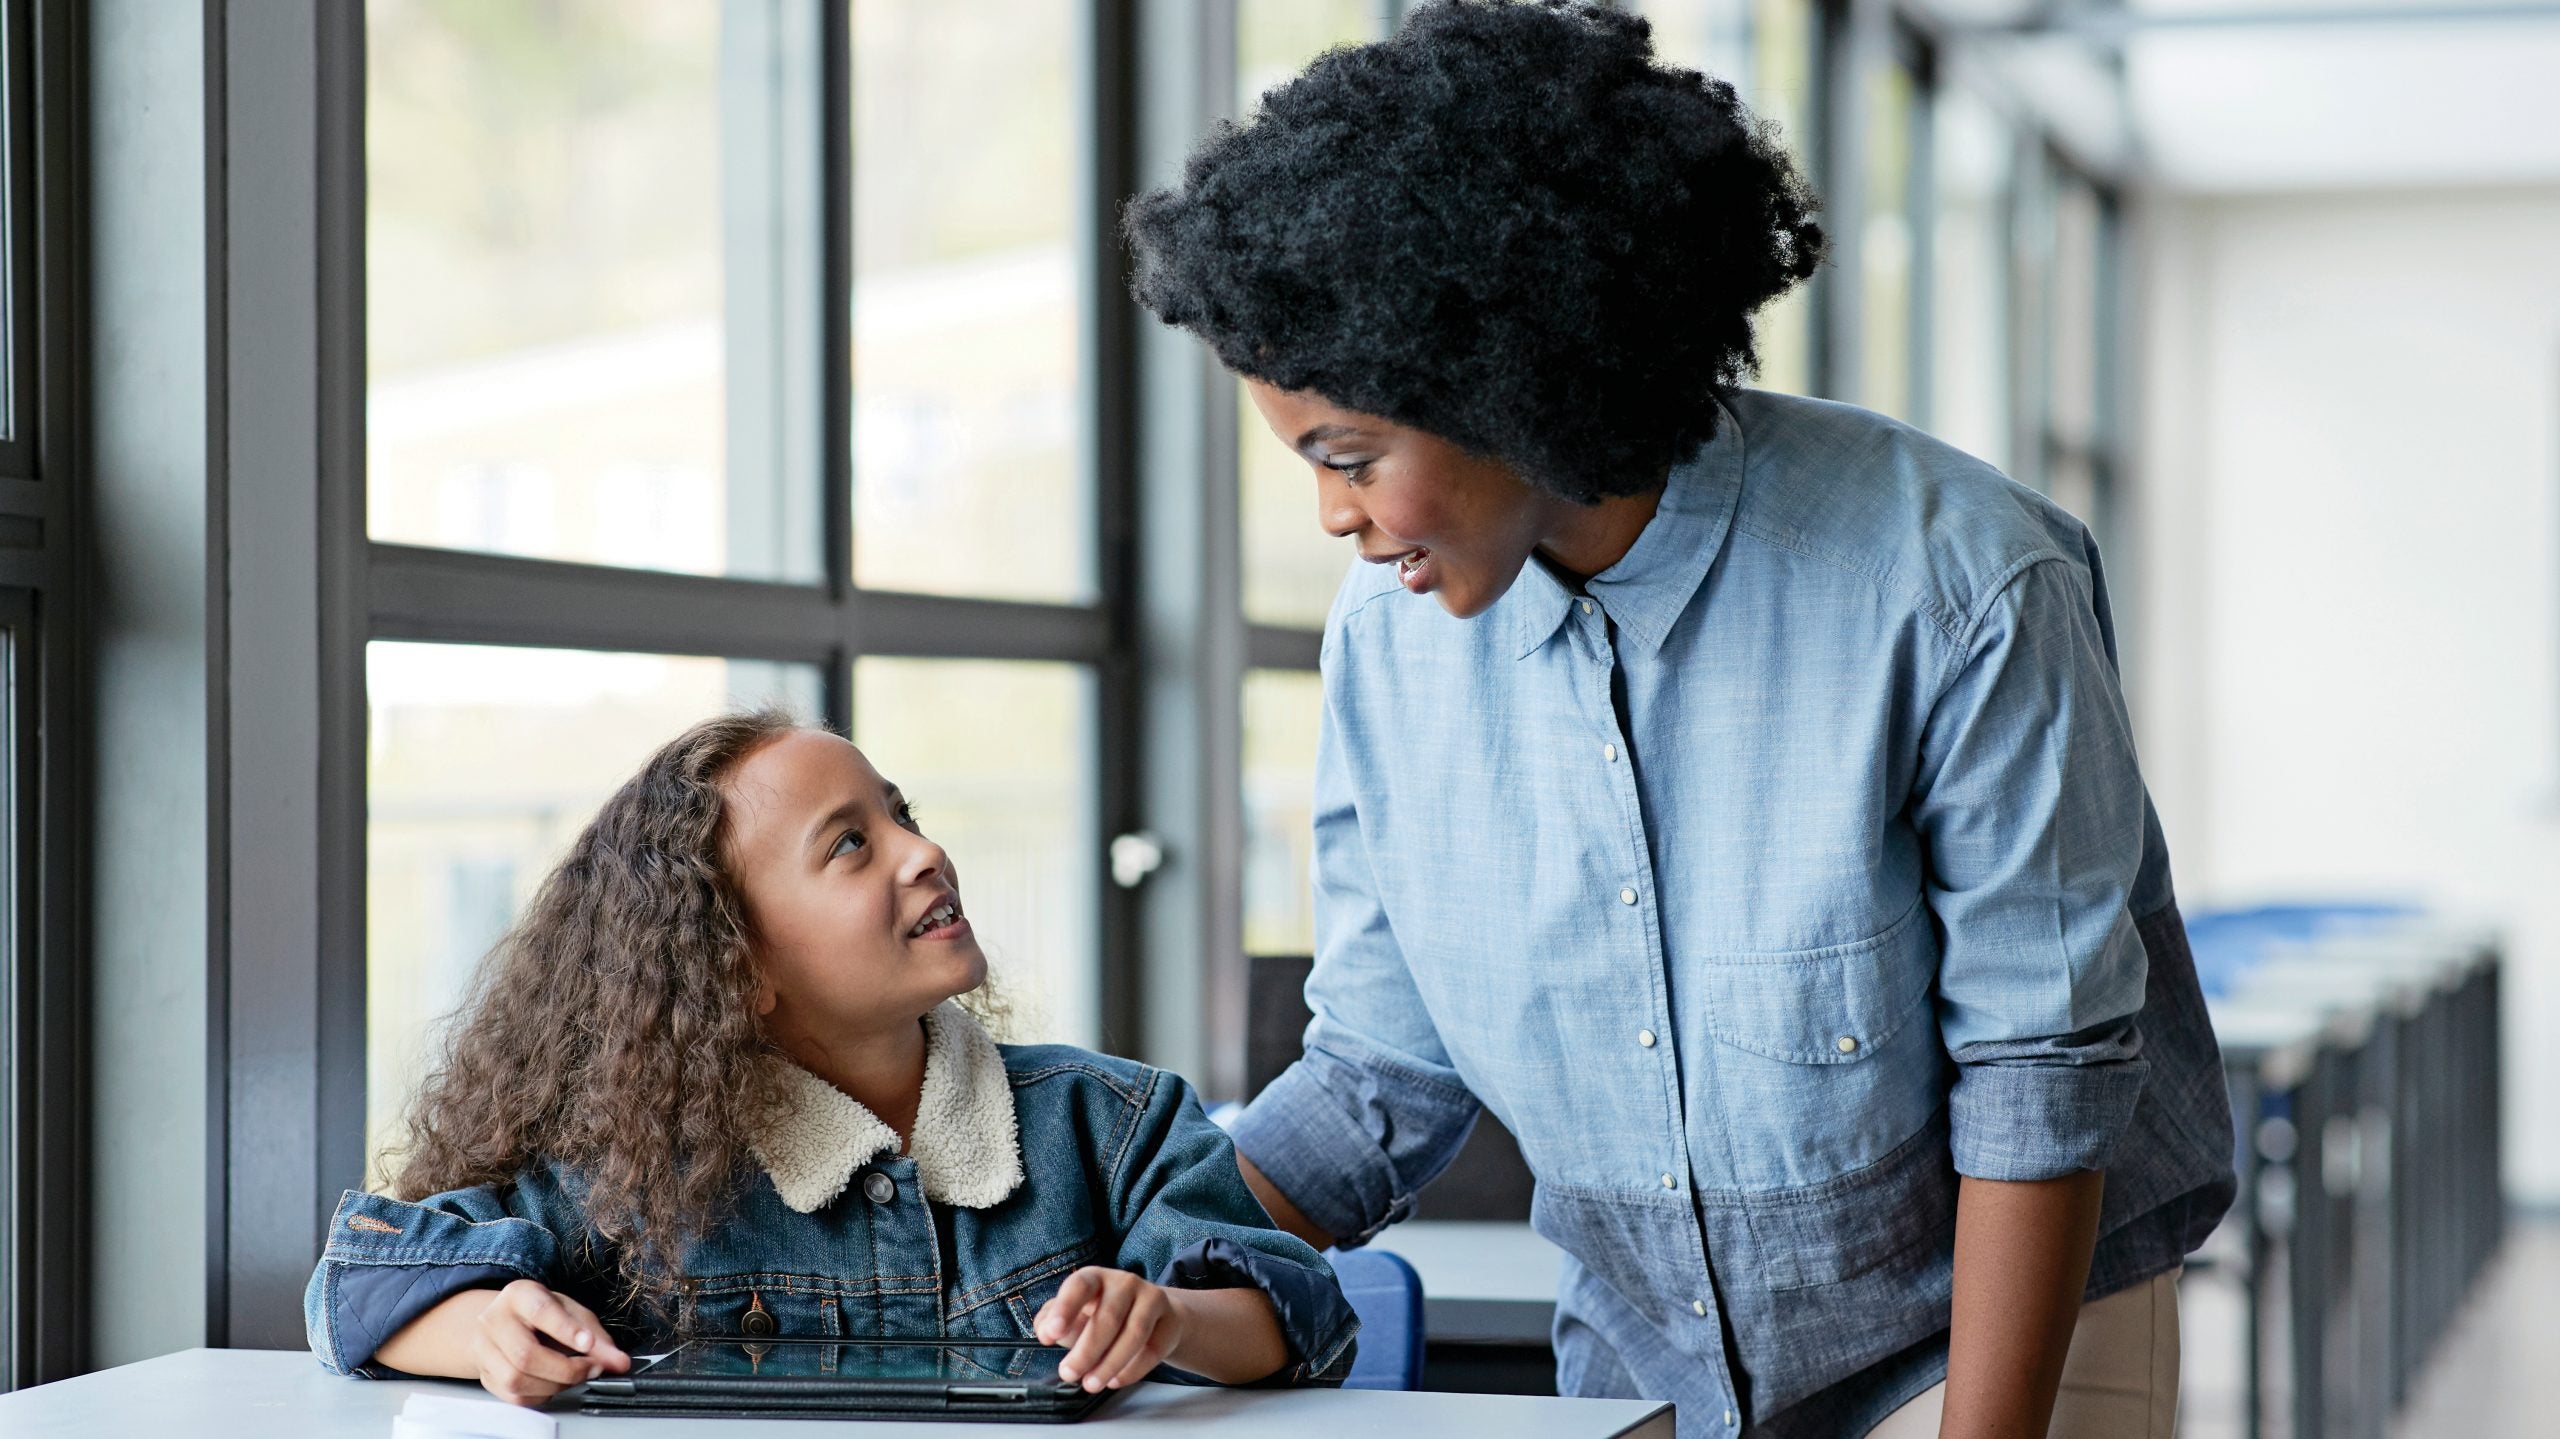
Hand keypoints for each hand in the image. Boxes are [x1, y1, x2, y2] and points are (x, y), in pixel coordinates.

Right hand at [469, 1278, 630, 1405]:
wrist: (501, 1323)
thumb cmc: (540, 1313)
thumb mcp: (570, 1311)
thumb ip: (596, 1336)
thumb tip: (619, 1362)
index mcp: (519, 1295)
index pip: (540, 1311)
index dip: (566, 1330)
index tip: (589, 1344)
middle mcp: (494, 1320)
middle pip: (526, 1355)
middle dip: (567, 1369)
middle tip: (593, 1368)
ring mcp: (484, 1350)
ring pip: (517, 1380)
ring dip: (555, 1385)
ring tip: (575, 1376)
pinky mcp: (486, 1375)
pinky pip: (514, 1396)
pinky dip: (541, 1395)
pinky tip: (554, 1384)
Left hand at [1032, 1266, 1188, 1392]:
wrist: (1154, 1315)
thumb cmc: (1103, 1314)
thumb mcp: (1074, 1314)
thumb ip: (1052, 1321)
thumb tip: (1045, 1332)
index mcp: (1095, 1278)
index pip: (1079, 1285)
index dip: (1064, 1309)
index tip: (1050, 1335)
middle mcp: (1125, 1283)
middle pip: (1108, 1316)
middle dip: (1086, 1350)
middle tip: (1068, 1373)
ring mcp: (1151, 1299)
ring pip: (1134, 1334)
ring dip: (1110, 1364)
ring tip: (1091, 1384)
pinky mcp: (1170, 1322)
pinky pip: (1153, 1349)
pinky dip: (1132, 1370)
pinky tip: (1115, 1381)